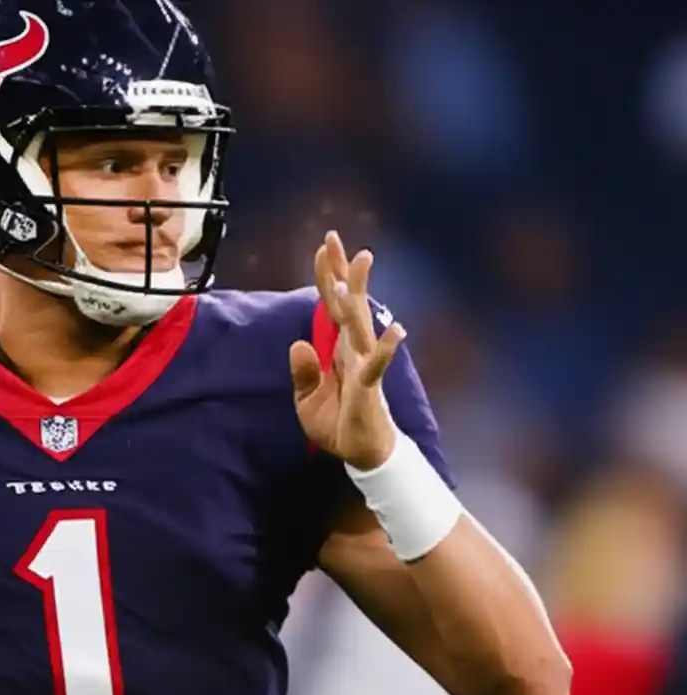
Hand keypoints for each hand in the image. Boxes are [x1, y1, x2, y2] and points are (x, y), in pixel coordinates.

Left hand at [289, 232, 406, 469]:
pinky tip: (398, 329)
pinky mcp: (369, 387)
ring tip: (358, 266)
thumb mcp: (307, 399)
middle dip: (340, 271)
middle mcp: (353, 349)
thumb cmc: (338, 423)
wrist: (363, 454)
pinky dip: (386, 347)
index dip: (327, 277)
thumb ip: (302, 371)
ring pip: (360, 324)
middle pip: (346, 303)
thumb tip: (297, 343)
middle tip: (334, 238)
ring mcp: (364, 365)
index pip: (331, 306)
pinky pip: (378, 364)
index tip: (323, 247)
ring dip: (356, 296)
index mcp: (338, 349)